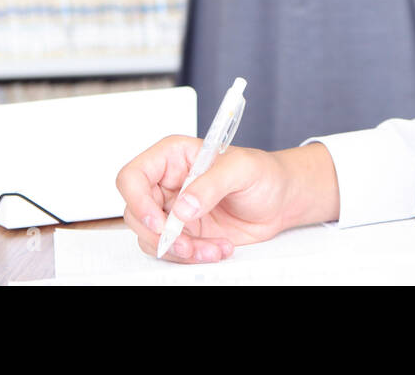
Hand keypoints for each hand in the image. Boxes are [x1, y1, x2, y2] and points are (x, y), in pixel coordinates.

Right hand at [116, 136, 339, 263]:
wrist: (282, 201)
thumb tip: (183, 207)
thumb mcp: (243, 170)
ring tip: (214, 248)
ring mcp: (173, 210)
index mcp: (173, 157)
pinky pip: (172, 251)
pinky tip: (219, 249)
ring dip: (180, 250)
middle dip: (161, 235)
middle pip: (135, 213)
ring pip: (152, 238)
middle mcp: (167, 183)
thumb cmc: (265, 174)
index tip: (159, 222)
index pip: (132, 177)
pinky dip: (193, 257)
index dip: (137, 201)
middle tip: (188, 245)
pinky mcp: (184, 233)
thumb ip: (211, 184)